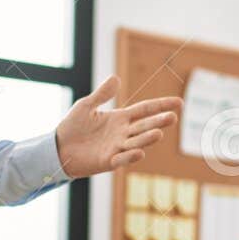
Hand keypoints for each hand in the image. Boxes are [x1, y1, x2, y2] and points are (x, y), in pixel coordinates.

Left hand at [54, 75, 180, 176]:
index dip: (161, 106)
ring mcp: (117, 148)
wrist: (58, 147)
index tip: (180, 102)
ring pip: (136, 142)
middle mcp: (123, 133)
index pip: (145, 110)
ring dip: (147, 139)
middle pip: (145, 126)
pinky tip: (139, 152)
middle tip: (173, 117)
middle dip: (159, 122)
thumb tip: (116, 78)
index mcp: (121, 118)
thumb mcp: (86, 105)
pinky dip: (130, 157)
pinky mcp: (107, 161)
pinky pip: (121, 159)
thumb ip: (102, 94)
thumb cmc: (72, 127)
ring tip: (159, 133)